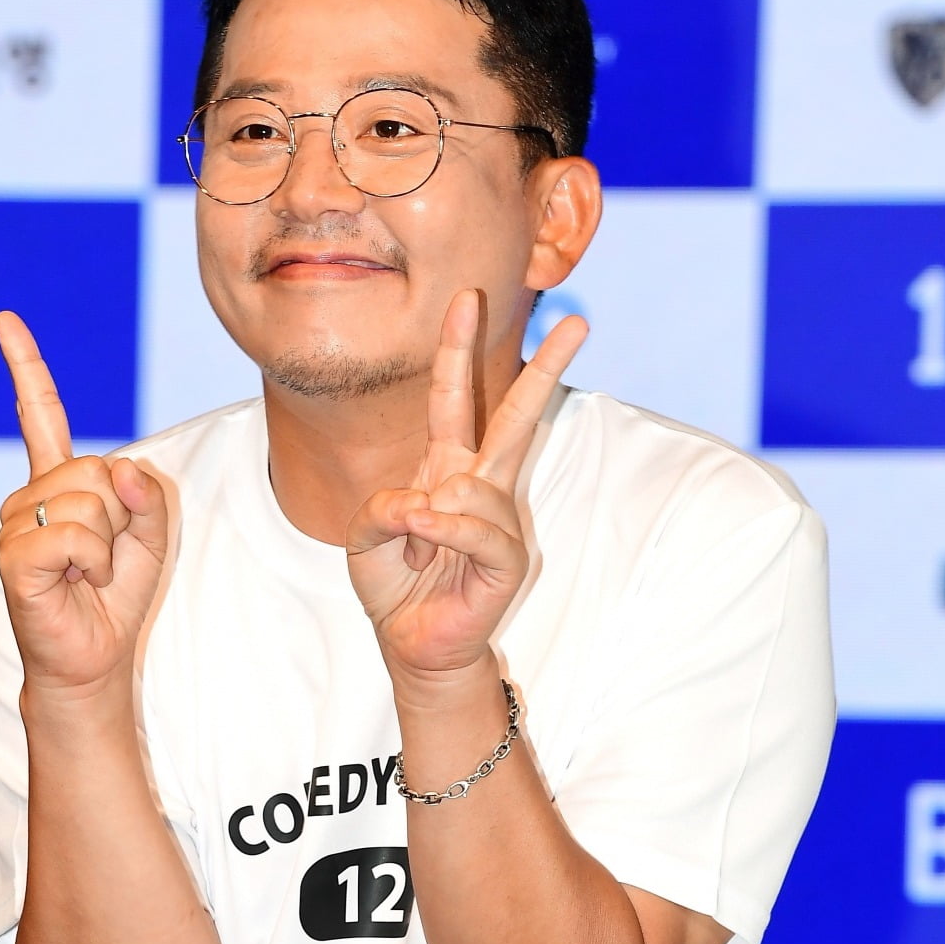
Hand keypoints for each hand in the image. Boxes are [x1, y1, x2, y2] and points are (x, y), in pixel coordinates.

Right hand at [0, 311, 168, 695]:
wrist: (95, 658)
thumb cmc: (114, 598)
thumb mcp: (149, 538)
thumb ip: (144, 495)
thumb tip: (121, 466)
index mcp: (57, 484)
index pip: (41, 415)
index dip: (25, 368)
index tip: (6, 321)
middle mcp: (28, 496)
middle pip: (95, 466)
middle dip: (121, 512)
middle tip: (106, 554)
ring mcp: (15, 525)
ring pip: (87, 499)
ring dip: (108, 542)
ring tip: (90, 573)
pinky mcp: (14, 558)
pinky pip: (72, 533)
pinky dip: (92, 561)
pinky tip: (78, 583)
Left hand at [345, 290, 586, 682]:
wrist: (411, 644)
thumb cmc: (393, 584)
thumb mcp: (365, 534)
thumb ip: (383, 506)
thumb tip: (429, 500)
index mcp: (445, 466)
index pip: (454, 398)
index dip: (457, 350)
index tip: (465, 300)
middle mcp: (479, 485)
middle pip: (518, 418)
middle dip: (546, 370)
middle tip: (580, 322)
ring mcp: (499, 521)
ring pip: (477, 487)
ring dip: (433, 510)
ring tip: (416, 540)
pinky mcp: (507, 560)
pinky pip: (482, 531)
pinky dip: (449, 530)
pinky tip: (428, 535)